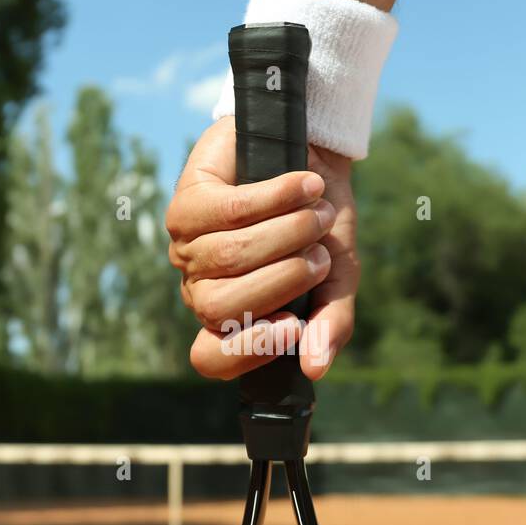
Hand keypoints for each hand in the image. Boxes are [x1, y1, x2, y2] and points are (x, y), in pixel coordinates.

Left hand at [166, 115, 357, 380]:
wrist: (317, 157)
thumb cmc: (322, 227)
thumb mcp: (337, 276)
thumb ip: (330, 323)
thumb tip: (316, 367)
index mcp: (233, 318)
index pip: (211, 357)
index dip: (246, 351)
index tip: (294, 325)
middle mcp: (202, 286)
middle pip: (221, 309)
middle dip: (283, 281)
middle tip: (319, 256)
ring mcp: (188, 245)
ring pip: (229, 255)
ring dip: (290, 232)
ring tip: (318, 214)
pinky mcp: (189, 199)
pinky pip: (232, 210)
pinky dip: (280, 197)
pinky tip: (306, 186)